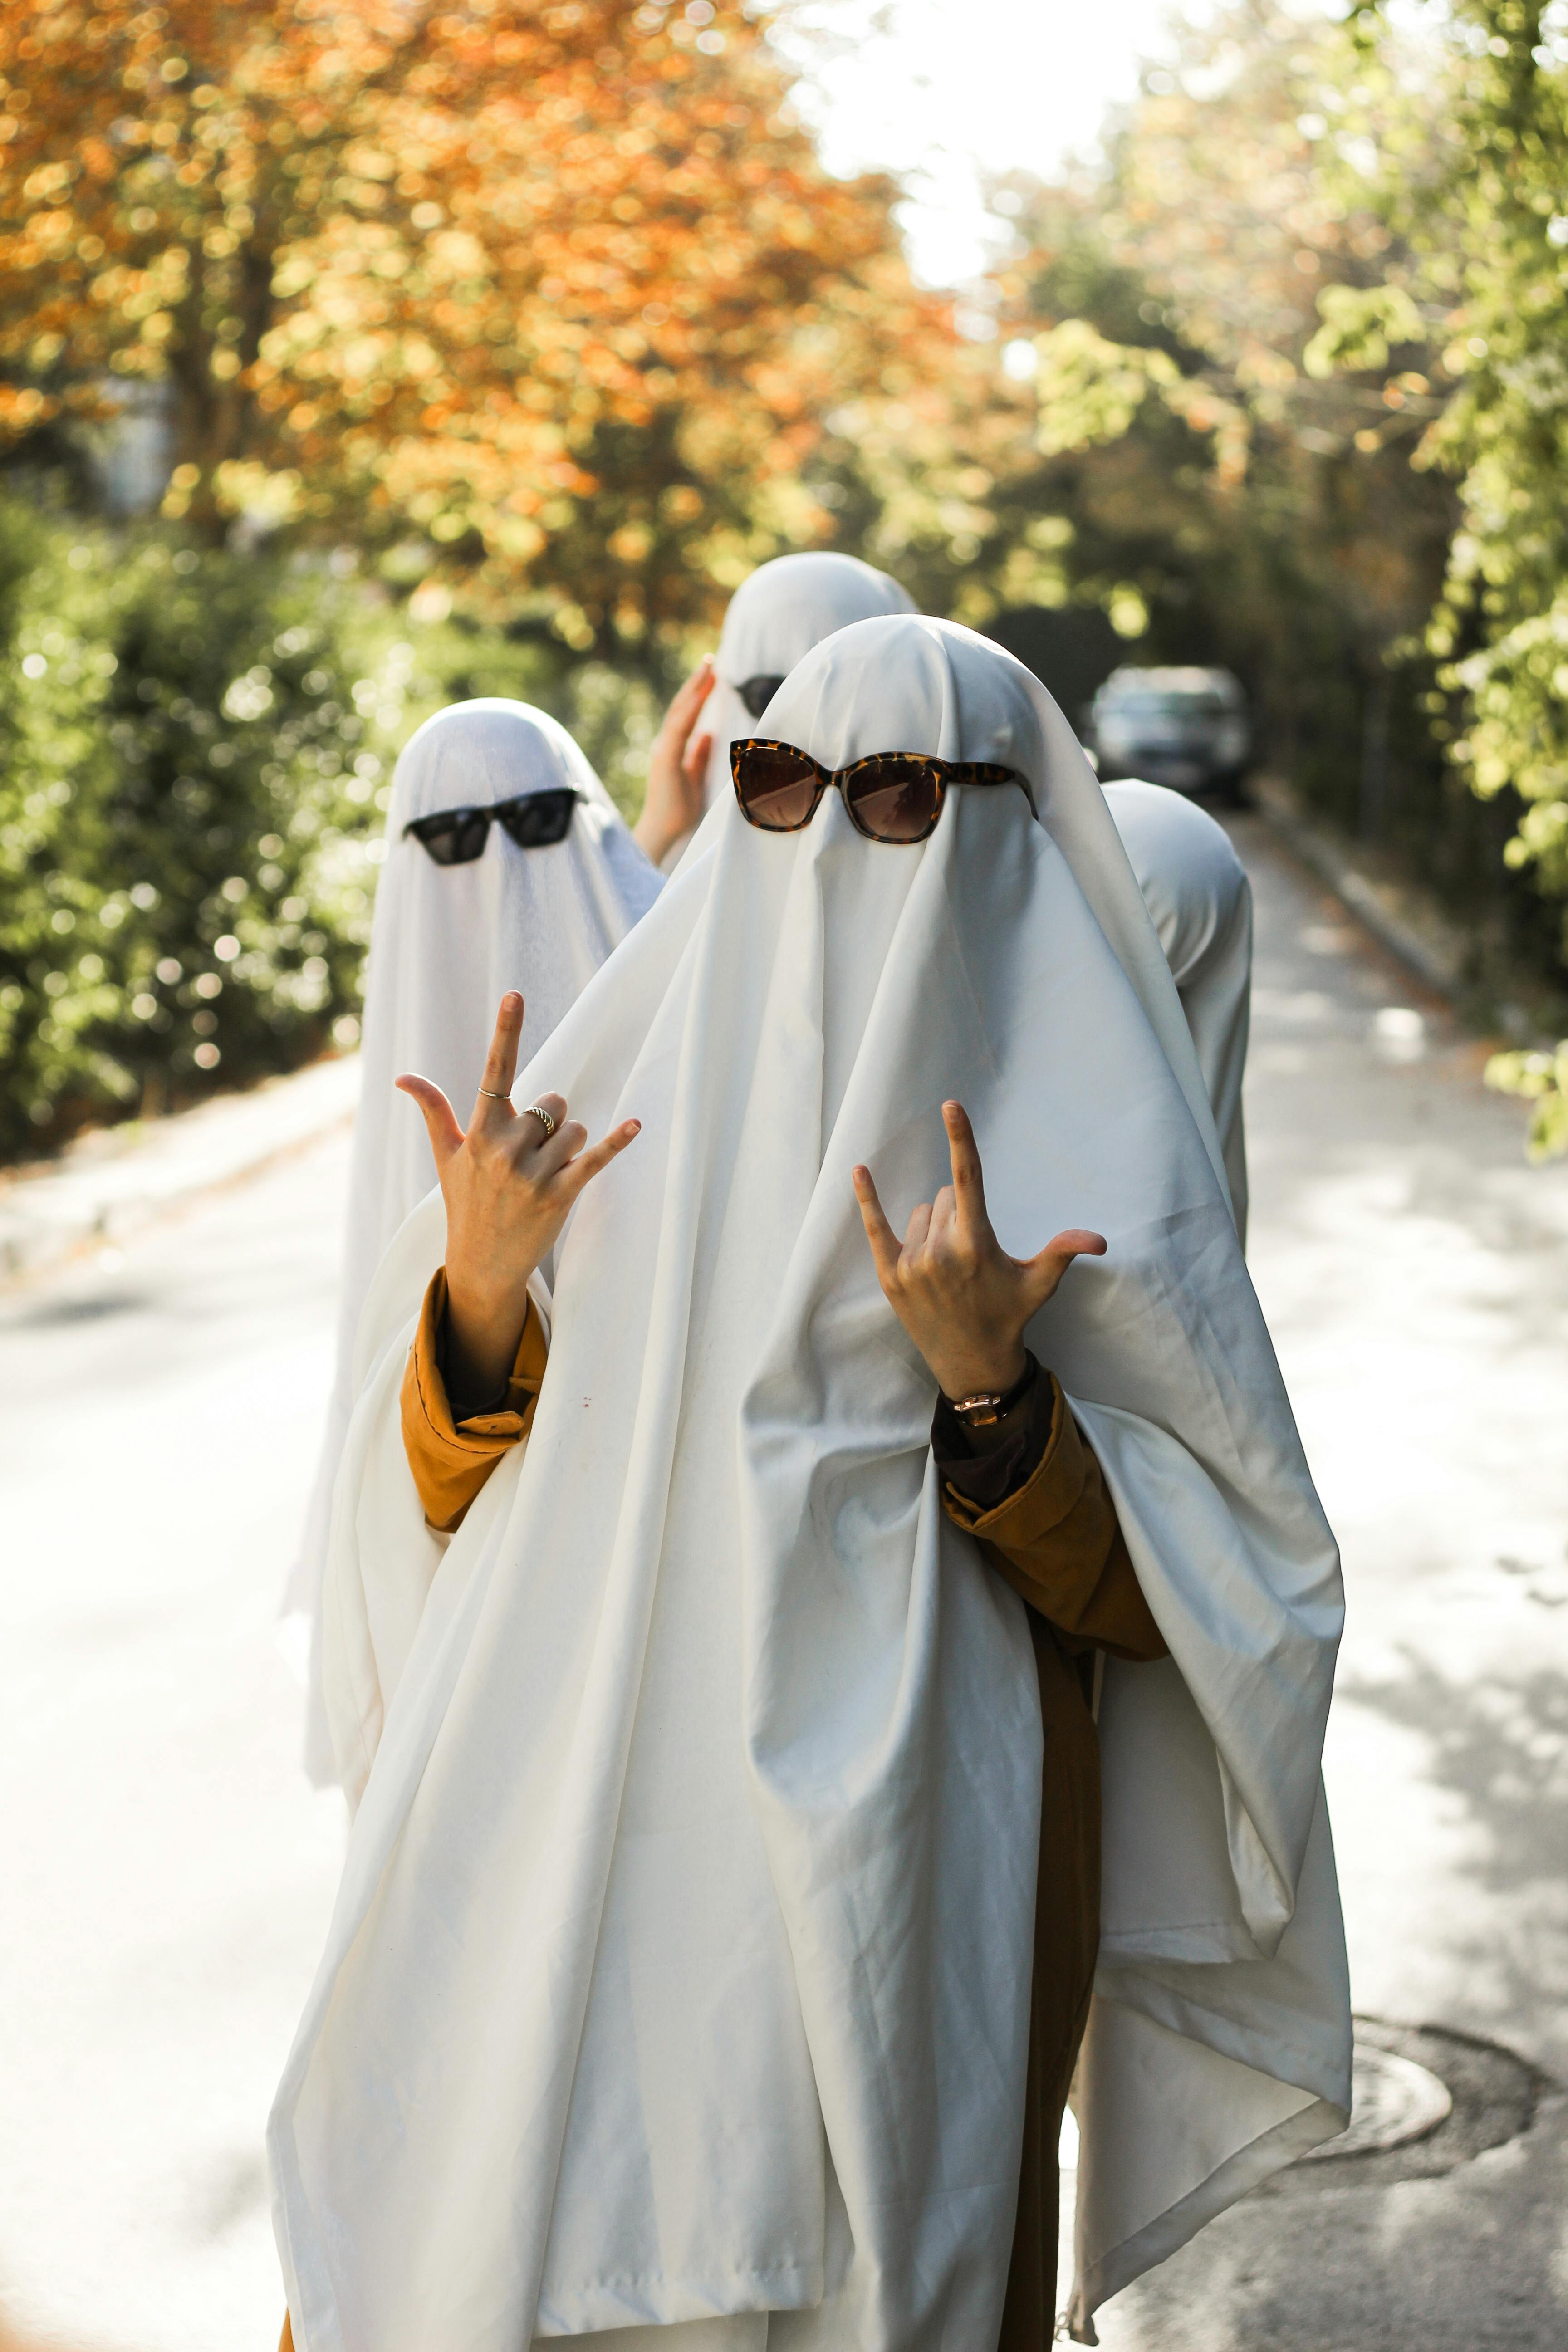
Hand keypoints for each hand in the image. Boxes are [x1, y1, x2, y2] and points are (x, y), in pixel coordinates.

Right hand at [396, 993, 639, 1414]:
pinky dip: (617, 1142)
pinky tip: (636, 1124)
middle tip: (531, 1156)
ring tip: (545, 1175)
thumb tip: (403, 1077)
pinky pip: (595, 1159)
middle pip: (554, 1104)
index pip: (494, 1072)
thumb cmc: (466, 1205)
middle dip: (551, 1122)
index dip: (506, 1032)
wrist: (482, 1264)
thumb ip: (434, 1112)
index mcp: (480, 1133)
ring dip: (569, 1146)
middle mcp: (506, 1148)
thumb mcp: (447, 1158)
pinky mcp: (561, 1195)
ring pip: (576, 1129)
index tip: (515, 995)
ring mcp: (534, 1173)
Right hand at [633, 656, 716, 865]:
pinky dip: (690, 709)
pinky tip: (700, 694)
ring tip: (709, 667)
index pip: (687, 715)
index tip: (712, 675)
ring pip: (680, 712)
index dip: (698, 693)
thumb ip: (699, 755)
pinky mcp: (666, 758)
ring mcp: (664, 749)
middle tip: (711, 660)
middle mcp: (665, 744)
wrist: (663, 831)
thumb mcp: (695, 777)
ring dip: (694, 688)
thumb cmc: (678, 810)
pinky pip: (679, 728)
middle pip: (682, 706)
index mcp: (673, 748)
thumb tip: (708, 733)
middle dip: (697, 683)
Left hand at [852, 1102, 1105, 1401]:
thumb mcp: (1038, 1284)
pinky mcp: (889, 1275)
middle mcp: (940, 1251)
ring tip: (947, 1266)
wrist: (971, 1363)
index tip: (950, 1106)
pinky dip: (867, 1199)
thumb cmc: (1009, 1316)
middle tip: (969, 1253)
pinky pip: (875, 1226)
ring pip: (919, 1213)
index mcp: (976, 1244)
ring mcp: (912, 1263)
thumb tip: (1100, 1240)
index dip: (961, 1138)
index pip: (968, 1179)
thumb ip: (1062, 1252)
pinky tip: (858, 1171)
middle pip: (945, 1196)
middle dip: (958, 1212)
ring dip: (933, 1227)